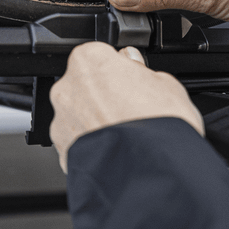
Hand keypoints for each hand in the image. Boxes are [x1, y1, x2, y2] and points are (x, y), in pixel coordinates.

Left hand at [50, 42, 203, 171]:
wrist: (151, 173)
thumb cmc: (159, 125)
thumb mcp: (166, 84)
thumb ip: (142, 69)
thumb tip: (134, 63)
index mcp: (89, 60)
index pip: (100, 55)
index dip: (119, 70)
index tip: (132, 81)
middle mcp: (67, 88)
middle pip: (86, 85)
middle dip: (105, 96)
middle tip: (133, 110)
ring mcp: (62, 121)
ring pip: (79, 115)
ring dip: (97, 122)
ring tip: (128, 135)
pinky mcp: (63, 151)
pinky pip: (78, 143)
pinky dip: (94, 146)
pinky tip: (118, 151)